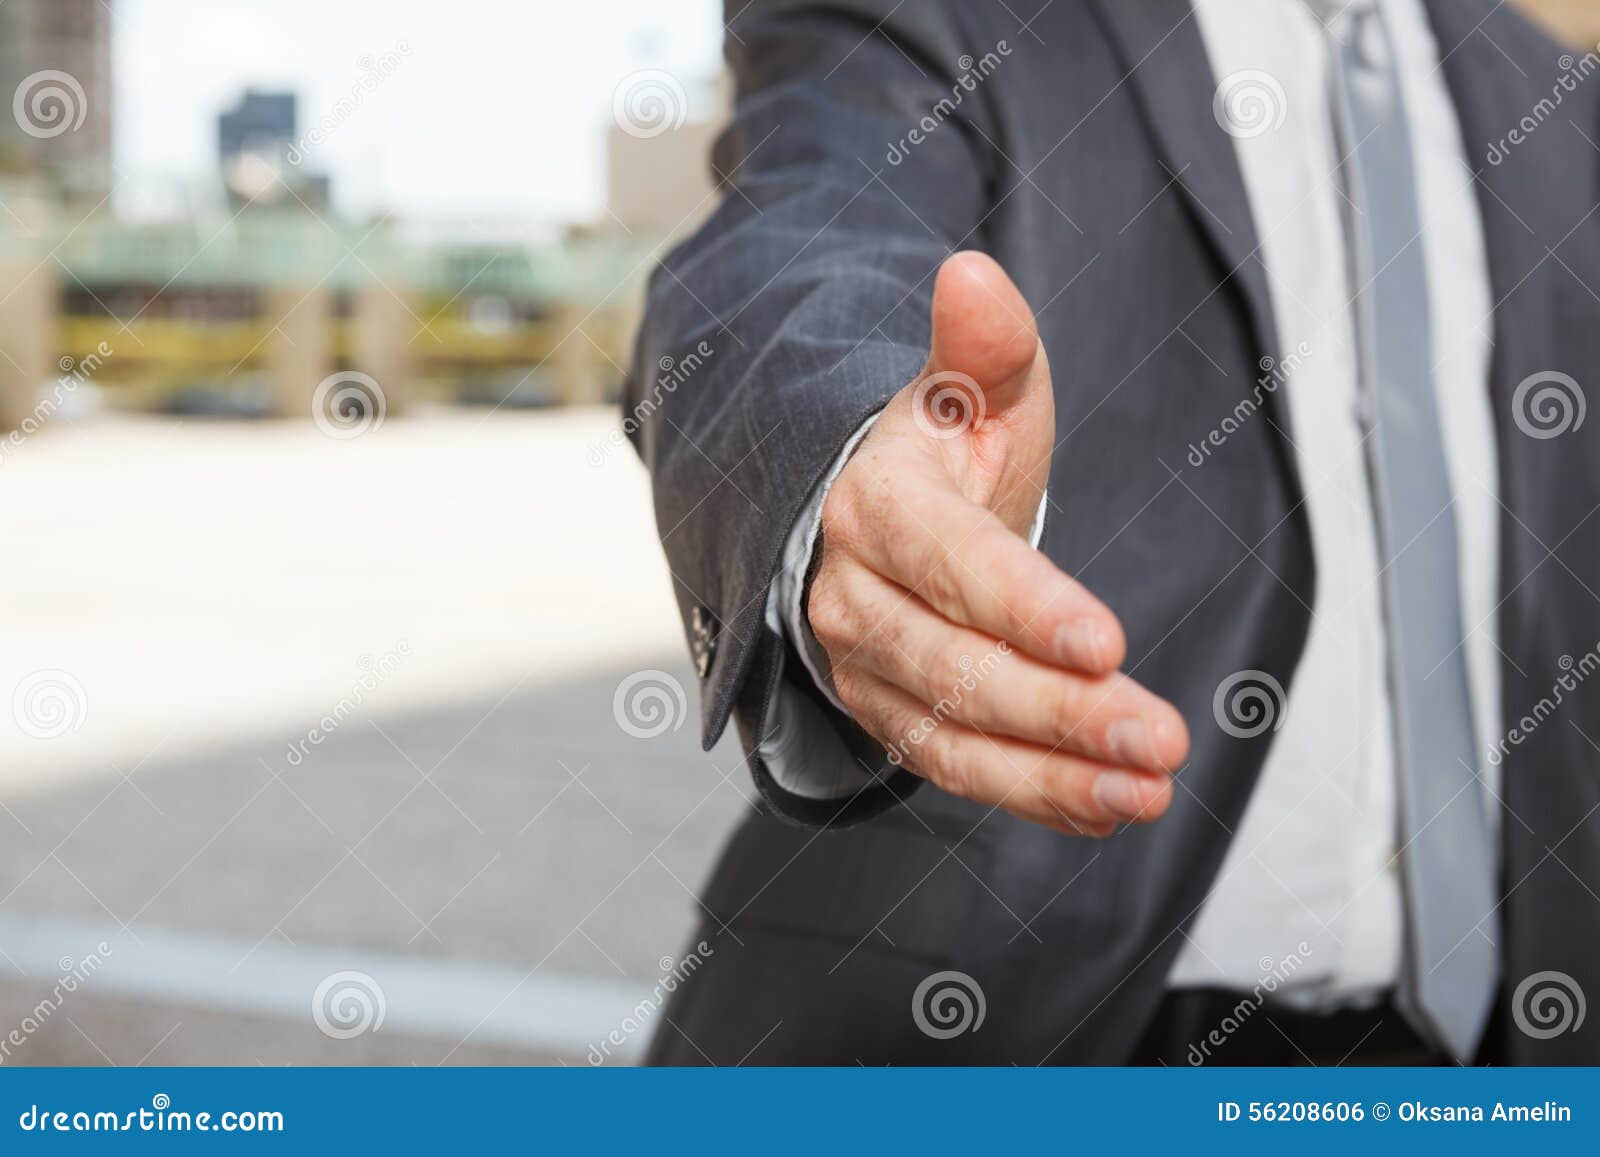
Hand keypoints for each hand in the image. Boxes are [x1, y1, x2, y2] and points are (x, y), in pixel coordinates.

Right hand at [807, 251, 1188, 835]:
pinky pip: (954, 770)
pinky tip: (1108, 809)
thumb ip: (984, 346)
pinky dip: (1032, 795)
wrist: (879, 524)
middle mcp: (854, 595)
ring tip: (1146, 794)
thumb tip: (973, 272)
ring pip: (952, 735)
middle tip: (1160, 739)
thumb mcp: (971, 390)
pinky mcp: (890, 718)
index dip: (1022, 605)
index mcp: (875, 503)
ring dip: (1051, 773)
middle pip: (952, 665)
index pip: (947, 561)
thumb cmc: (945, 453)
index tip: (1106, 641)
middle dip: (1058, 710)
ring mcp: (866, 668)